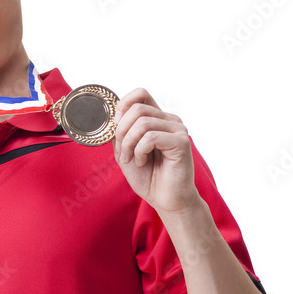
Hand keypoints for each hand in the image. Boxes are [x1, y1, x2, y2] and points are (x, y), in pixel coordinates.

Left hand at [112, 88, 200, 214]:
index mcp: (157, 119)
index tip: (115, 126)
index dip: (123, 104)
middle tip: (122, 151)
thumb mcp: (125, 151)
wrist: (166, 199)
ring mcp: (178, 130)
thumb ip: (119, 133)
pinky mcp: (182, 142)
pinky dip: (140, 151)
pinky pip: (151, 137)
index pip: (140, 94)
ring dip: (129, 144)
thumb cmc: (148, 176)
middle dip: (121, 131)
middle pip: (137, 108)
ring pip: (143, 123)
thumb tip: (110, 117)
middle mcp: (170, 120)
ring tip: (132, 159)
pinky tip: (142, 162)